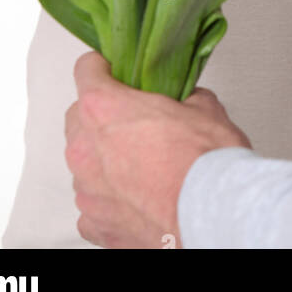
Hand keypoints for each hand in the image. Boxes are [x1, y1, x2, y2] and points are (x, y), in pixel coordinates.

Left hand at [65, 51, 249, 248]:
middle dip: (102, 116)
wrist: (212, 214)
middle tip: (136, 120)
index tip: (113, 70)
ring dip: (105, 160)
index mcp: (104, 108)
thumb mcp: (204, 106)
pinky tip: (137, 198)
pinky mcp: (95, 225)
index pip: (86, 70)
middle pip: (79, 118)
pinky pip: (92, 205)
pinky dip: (110, 200)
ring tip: (142, 166)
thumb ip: (182, 96)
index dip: (103, 66)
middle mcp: (85, 149)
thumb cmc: (205, 164)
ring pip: (85, 164)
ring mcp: (86, 190)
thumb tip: (184, 99)